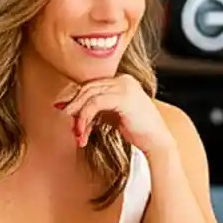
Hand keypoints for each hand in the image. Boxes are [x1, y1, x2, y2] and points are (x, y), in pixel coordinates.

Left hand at [56, 75, 174, 157]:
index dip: (76, 97)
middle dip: (75, 105)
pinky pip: (95, 103)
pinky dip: (85, 117)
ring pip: (89, 95)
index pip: (92, 84)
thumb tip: (66, 107)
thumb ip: (93, 110)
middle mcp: (124, 79)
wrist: (157, 143)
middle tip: (67, 120)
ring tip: (77, 132)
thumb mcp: (110, 116)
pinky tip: (83, 131)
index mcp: (123, 80)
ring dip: (79, 115)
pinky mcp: (124, 98)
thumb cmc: (137, 131)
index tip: (64, 110)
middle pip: (88, 87)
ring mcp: (125, 86)